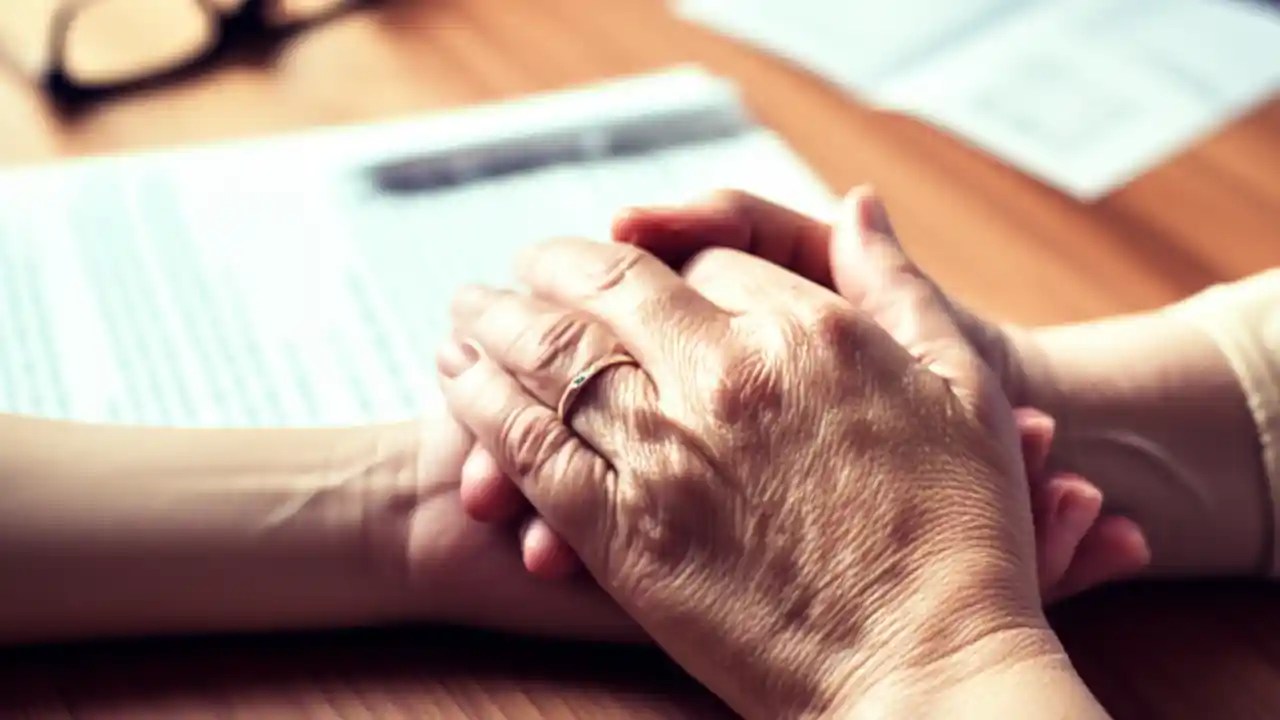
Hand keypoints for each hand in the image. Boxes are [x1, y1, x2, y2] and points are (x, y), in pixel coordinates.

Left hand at [436, 198, 1068, 715]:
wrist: (929, 671)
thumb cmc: (966, 538)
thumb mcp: (966, 389)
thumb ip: (899, 287)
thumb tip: (859, 205)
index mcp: (810, 334)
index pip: (707, 262)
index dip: (670, 263)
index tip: (643, 272)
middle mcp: (728, 376)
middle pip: (611, 286)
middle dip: (558, 265)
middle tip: (528, 264)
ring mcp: (669, 452)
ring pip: (552, 353)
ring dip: (497, 318)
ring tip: (468, 304)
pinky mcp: (624, 531)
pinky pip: (532, 445)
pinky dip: (483, 400)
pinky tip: (457, 373)